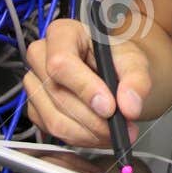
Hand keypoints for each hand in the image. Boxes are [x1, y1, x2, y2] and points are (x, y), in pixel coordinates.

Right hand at [23, 17, 151, 147]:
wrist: (113, 72)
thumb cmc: (116, 59)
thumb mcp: (134, 61)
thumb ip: (136, 80)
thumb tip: (129, 106)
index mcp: (62, 33)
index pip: (61, 62)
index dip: (85, 88)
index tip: (109, 107)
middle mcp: (41, 55)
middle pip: (57, 94)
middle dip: (93, 118)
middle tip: (120, 126)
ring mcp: (35, 83)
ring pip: (55, 119)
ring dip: (89, 133)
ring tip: (114, 132)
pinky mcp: (35, 108)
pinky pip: (54, 132)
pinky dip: (82, 139)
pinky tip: (100, 133)